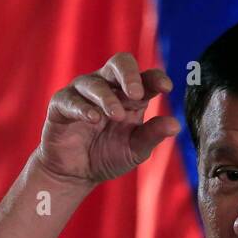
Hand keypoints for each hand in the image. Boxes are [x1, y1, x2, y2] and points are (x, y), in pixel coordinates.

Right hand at [33, 53, 179, 185]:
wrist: (76, 173)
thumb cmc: (107, 156)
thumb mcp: (135, 149)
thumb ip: (152, 135)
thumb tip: (176, 125)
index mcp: (131, 95)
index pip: (145, 77)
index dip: (155, 78)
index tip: (166, 87)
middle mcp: (108, 87)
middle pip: (119, 64)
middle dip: (129, 75)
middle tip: (136, 93)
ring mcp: (83, 93)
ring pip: (95, 83)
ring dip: (106, 98)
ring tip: (116, 115)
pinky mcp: (61, 104)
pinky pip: (71, 100)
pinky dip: (83, 107)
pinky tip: (93, 118)